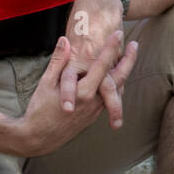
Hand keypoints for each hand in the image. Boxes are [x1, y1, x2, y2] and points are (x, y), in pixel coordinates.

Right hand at [14, 34, 139, 156]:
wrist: (39, 139)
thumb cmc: (39, 110)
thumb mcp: (45, 84)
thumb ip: (58, 61)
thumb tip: (64, 40)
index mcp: (83, 92)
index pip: (102, 65)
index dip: (111, 48)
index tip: (119, 34)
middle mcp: (94, 102)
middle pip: (118, 78)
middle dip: (128, 60)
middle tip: (134, 44)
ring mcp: (95, 111)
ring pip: (117, 90)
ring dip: (124, 72)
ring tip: (128, 57)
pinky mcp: (93, 117)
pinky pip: (109, 98)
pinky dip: (115, 85)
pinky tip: (115, 77)